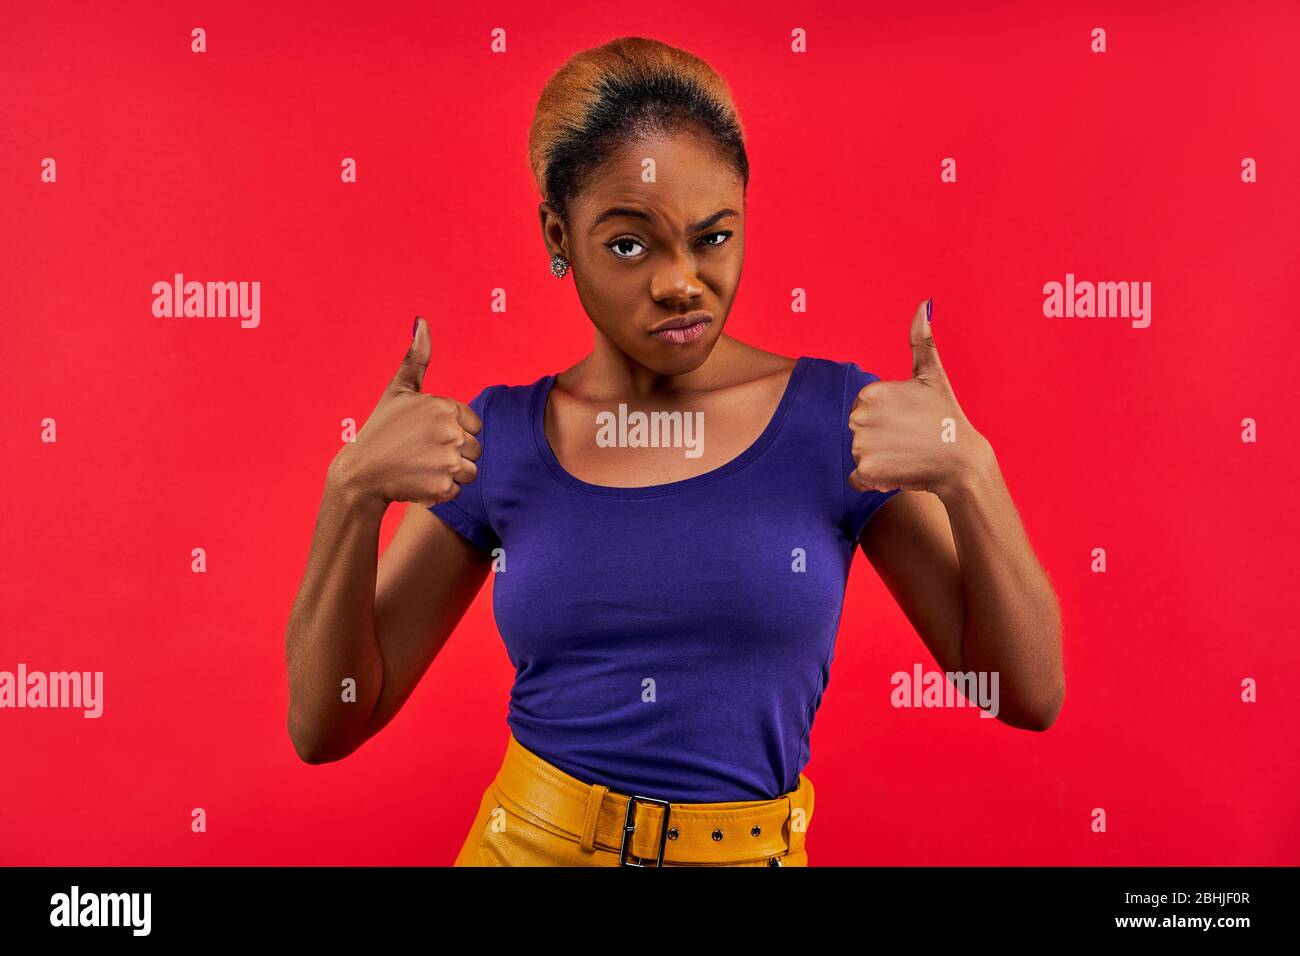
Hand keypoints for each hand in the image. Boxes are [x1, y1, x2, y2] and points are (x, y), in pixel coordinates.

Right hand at [329, 317, 482, 509]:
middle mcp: (450, 432)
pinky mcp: (443, 487)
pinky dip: (441, 491)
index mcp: (445, 406)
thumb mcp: (398, 390)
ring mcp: (447, 461)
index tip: (428, 435)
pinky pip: (458, 490)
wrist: (359, 473)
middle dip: (453, 454)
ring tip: (422, 467)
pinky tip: (418, 481)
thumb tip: (422, 321)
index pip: (474, 425)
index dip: (454, 432)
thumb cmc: (381, 429)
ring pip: (470, 471)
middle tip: (422, 453)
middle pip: (475, 449)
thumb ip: (416, 359)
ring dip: (450, 473)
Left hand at [848, 300, 987, 499]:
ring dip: (878, 459)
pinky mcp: (866, 470)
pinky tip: (898, 470)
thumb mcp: (932, 376)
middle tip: (908, 439)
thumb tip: (923, 305)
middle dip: (878, 439)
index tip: (908, 421)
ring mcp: (861, 444)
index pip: (864, 410)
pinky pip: (858, 479)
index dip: (885, 419)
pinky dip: (874, 480)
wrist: (961, 462)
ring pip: (858, 454)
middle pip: (858, 432)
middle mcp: (860, 416)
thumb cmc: (946, 417)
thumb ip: (921, 341)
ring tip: (905, 454)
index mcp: (871, 392)